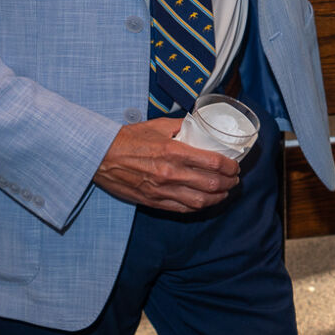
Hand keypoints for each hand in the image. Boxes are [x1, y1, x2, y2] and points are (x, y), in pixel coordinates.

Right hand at [93, 119, 239, 211]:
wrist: (99, 156)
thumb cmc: (128, 139)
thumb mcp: (158, 126)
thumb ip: (182, 126)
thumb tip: (200, 125)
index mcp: (174, 152)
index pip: (213, 163)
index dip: (230, 166)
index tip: (236, 165)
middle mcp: (170, 173)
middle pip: (211, 184)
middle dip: (229, 182)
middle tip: (234, 179)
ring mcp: (162, 191)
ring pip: (200, 201)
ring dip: (217, 197)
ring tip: (224, 192)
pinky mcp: (153, 202)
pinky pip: (182, 209)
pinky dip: (198, 207)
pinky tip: (205, 201)